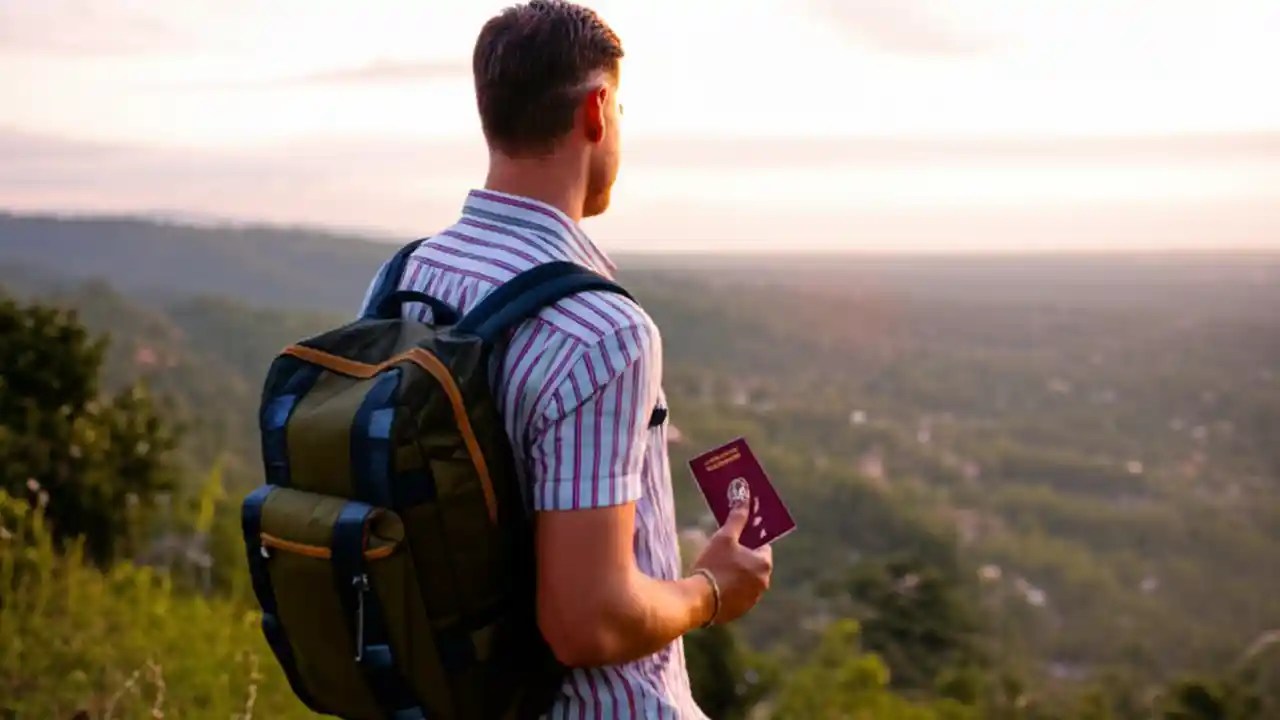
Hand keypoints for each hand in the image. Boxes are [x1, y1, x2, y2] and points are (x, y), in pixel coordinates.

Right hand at [692, 501, 772, 625]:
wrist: (698, 600)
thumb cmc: (714, 565)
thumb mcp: (724, 537)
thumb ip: (737, 517)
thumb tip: (745, 496)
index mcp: (764, 563)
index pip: (762, 545)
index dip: (748, 539)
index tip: (735, 537)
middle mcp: (764, 582)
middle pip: (754, 563)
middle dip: (741, 557)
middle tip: (723, 551)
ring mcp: (752, 599)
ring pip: (746, 580)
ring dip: (736, 574)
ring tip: (716, 568)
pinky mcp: (740, 611)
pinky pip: (737, 594)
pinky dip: (729, 589)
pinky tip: (713, 584)